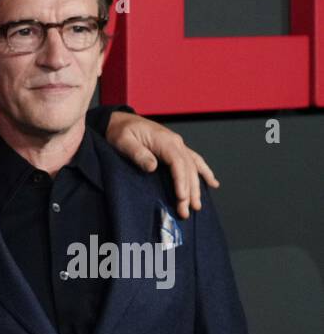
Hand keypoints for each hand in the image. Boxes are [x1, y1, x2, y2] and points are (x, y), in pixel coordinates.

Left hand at [105, 112, 219, 219]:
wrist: (121, 121)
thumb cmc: (120, 131)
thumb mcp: (123, 141)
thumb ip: (137, 153)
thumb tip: (153, 167)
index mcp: (164, 140)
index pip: (178, 163)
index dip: (181, 181)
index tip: (181, 198)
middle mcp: (176, 142)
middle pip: (188, 169)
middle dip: (189, 191)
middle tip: (186, 211)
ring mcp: (177, 145)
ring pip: (193, 167)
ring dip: (197, 187)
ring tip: (197, 206)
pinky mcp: (175, 149)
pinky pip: (194, 161)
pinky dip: (204, 172)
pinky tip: (213, 184)